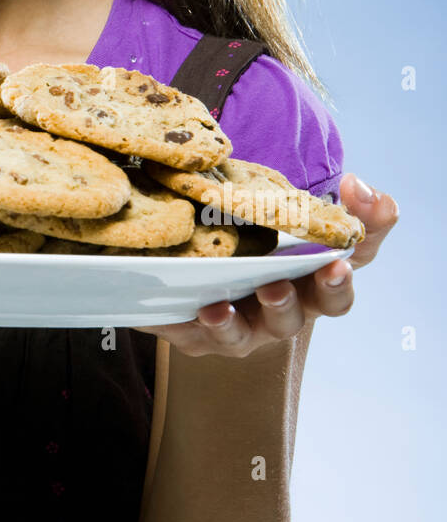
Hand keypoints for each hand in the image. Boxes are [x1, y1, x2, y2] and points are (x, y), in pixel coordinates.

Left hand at [133, 171, 398, 357]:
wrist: (221, 256)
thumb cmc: (277, 239)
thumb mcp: (314, 219)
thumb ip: (352, 207)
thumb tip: (359, 185)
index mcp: (310, 289)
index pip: (335, 295)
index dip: (338, 284)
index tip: (337, 266)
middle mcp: (276, 315)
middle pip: (288, 321)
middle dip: (282, 305)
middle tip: (274, 286)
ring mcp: (237, 328)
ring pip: (237, 336)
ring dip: (230, 325)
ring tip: (216, 309)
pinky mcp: (196, 334)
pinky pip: (184, 333)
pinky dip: (174, 324)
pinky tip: (162, 313)